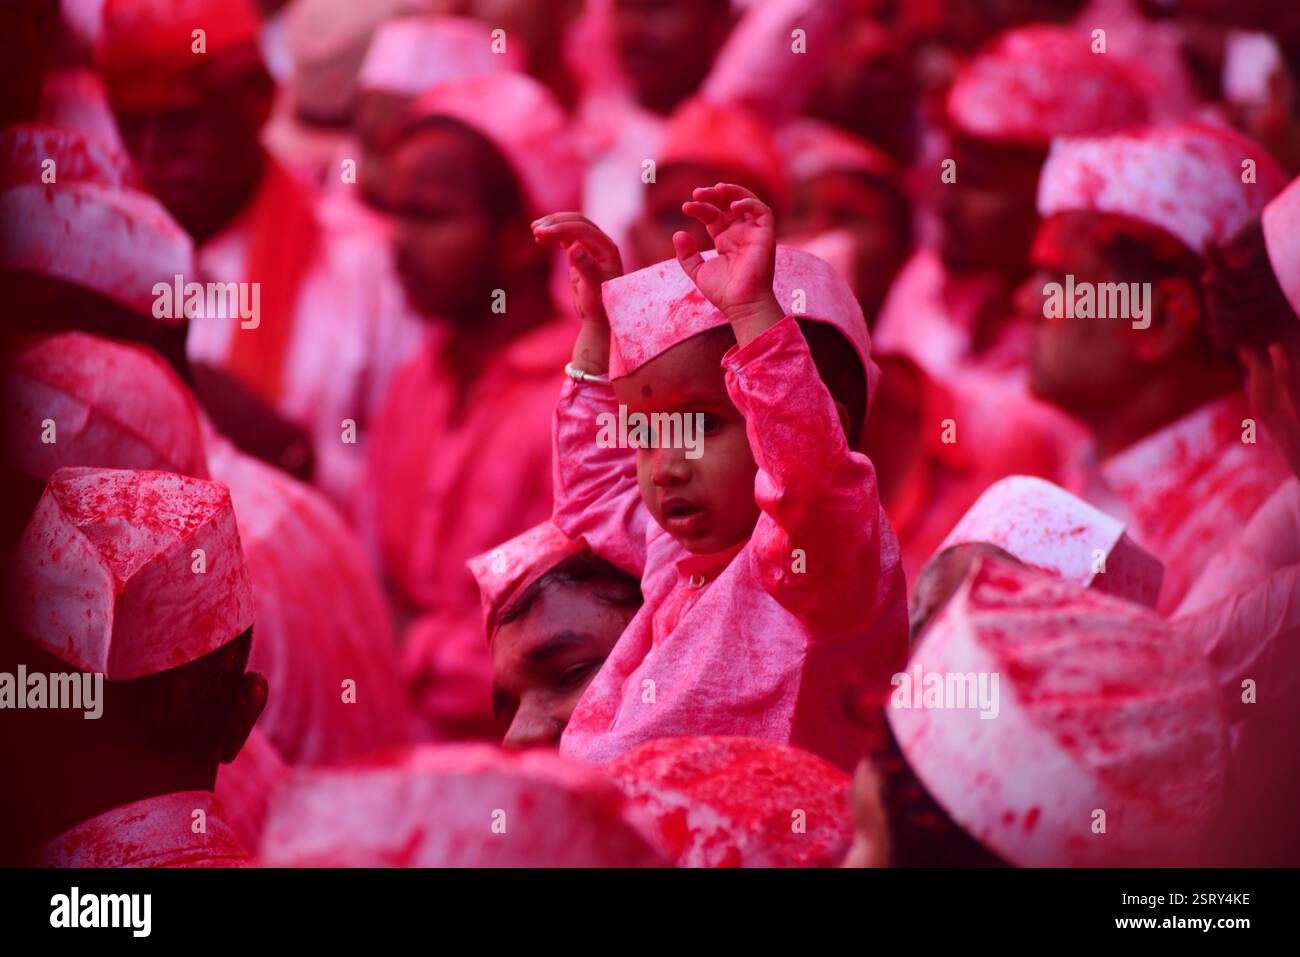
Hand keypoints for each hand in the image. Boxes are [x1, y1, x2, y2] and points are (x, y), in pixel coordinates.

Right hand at [532, 212, 622, 325]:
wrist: (598, 317)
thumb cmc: (600, 304)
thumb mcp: (593, 287)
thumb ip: (586, 267)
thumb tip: (573, 249)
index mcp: (607, 248)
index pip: (583, 229)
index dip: (561, 228)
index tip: (542, 233)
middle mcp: (600, 244)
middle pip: (576, 222)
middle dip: (555, 223)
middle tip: (535, 229)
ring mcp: (590, 247)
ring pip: (570, 227)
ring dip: (552, 226)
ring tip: (534, 229)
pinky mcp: (580, 253)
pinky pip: (566, 237)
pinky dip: (552, 235)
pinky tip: (539, 238)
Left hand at [675, 183, 781, 336]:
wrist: (742, 305)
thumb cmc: (723, 292)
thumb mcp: (698, 271)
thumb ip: (687, 254)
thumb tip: (678, 233)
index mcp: (726, 240)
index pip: (713, 215)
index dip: (700, 209)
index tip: (686, 207)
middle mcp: (740, 234)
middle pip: (728, 204)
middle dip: (713, 195)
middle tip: (697, 193)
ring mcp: (753, 233)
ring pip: (747, 201)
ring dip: (732, 191)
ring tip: (716, 189)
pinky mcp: (766, 235)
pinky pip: (763, 211)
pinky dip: (750, 203)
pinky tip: (733, 205)